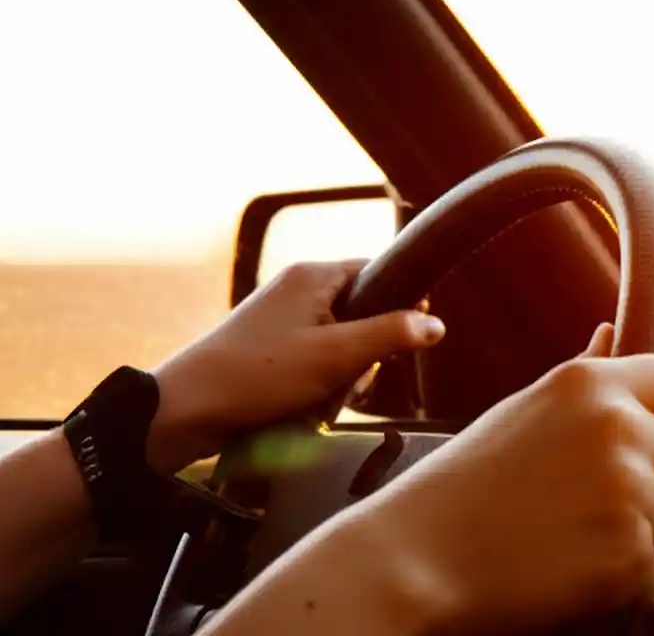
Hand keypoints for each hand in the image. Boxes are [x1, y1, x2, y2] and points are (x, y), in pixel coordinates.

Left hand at [146, 260, 444, 473]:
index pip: (378, 272)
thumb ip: (391, 335)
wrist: (186, 411)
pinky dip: (318, 387)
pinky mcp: (270, 350)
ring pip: (341, 345)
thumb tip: (437, 325)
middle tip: (351, 380)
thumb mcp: (337, 356)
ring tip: (321, 400)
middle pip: (363, 314)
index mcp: (313, 275)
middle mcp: (298, 290)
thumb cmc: (260, 375)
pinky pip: (315, 363)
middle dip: (366, 354)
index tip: (408, 341)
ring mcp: (282, 321)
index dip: (402, 305)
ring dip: (342, 378)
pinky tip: (305, 409)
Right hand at [357, 323, 653, 634]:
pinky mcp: (627, 555)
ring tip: (574, 538)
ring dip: (645, 543)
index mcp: (593, 384)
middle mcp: (618, 427)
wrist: (412, 560)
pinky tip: (570, 569)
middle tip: (604, 510)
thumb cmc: (460, 491)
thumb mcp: (526, 410)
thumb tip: (612, 334)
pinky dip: (624, 585)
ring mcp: (626, 491)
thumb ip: (587, 374)